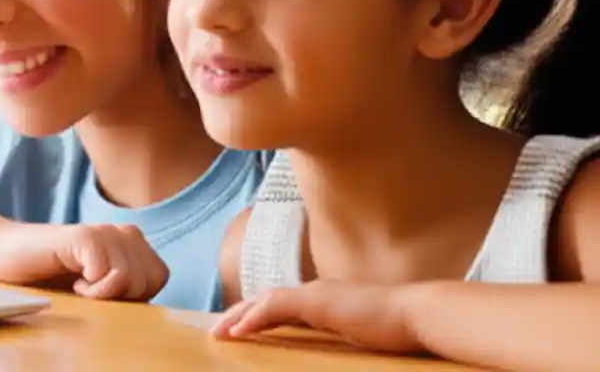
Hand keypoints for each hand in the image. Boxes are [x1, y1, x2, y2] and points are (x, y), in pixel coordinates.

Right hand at [0, 221, 167, 300]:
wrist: (9, 254)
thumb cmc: (52, 276)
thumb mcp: (100, 288)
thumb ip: (129, 290)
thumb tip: (151, 309)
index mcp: (132, 241)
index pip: (159, 276)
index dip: (136, 295)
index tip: (105, 294)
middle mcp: (123, 231)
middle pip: (148, 279)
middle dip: (121, 297)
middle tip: (91, 291)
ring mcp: (104, 231)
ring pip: (129, 277)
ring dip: (102, 294)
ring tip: (81, 285)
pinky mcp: (83, 236)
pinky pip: (105, 272)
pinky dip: (90, 289)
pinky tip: (73, 281)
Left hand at [210, 280, 427, 354]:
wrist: (418, 315)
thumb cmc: (399, 329)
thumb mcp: (362, 334)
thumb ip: (342, 335)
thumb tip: (334, 344)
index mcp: (325, 300)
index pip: (281, 305)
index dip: (257, 316)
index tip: (237, 329)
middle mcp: (316, 292)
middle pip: (265, 299)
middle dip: (239, 314)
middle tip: (217, 332)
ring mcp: (316, 293)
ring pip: (265, 301)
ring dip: (239, 316)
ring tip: (219, 333)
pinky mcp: (318, 301)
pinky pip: (276, 307)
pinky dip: (255, 318)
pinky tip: (239, 331)